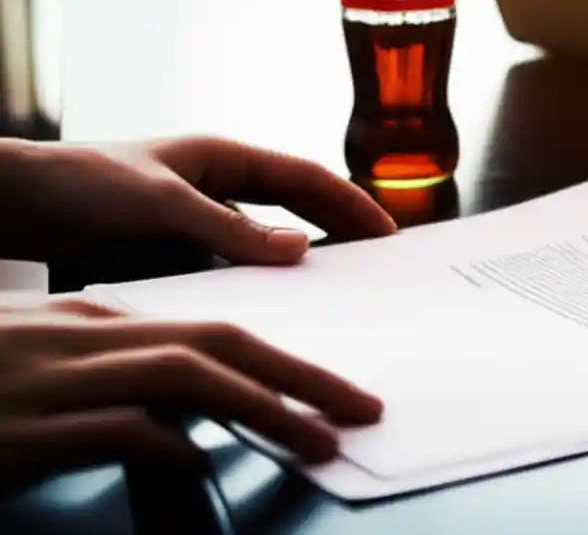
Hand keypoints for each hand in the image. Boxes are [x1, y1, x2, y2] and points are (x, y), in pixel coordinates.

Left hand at [0, 137, 396, 263]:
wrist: (14, 205)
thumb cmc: (80, 184)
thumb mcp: (161, 203)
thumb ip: (230, 228)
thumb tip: (301, 249)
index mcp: (221, 158)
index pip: (305, 179)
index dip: (351, 203)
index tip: (388, 232)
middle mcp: (216, 187)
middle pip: (297, 208)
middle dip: (341, 230)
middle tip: (380, 264)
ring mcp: (197, 221)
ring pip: (266, 242)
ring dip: (302, 262)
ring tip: (341, 291)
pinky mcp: (175, 253)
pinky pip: (233, 269)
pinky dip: (260, 286)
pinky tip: (274, 311)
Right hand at [0, 296, 381, 492]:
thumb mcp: (47, 366)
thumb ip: (115, 372)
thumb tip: (186, 417)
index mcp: (96, 319)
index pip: (213, 326)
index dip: (281, 357)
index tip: (329, 385)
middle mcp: (87, 337)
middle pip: (221, 340)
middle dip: (302, 373)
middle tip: (360, 405)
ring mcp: (58, 379)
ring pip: (190, 374)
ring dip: (266, 405)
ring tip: (317, 438)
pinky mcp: (30, 428)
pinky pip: (123, 428)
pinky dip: (173, 443)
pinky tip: (201, 462)